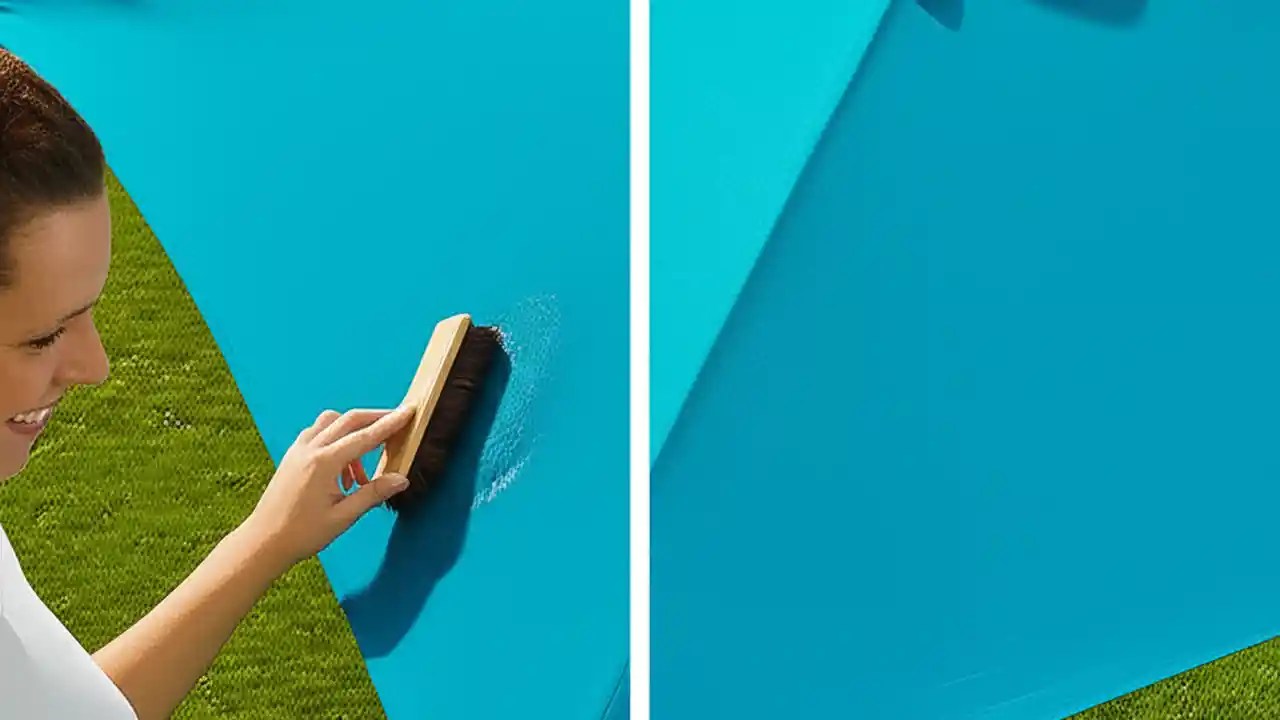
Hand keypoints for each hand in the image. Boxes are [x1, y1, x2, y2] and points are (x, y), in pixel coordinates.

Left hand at [241, 406, 416, 569]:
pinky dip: (336, 438)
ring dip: (353, 429)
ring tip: (364, 462)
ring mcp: (298, 449)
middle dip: (375, 418)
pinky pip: (318, 432)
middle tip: (397, 422)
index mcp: (324, 463)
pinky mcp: (292, 455)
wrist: (263, 541)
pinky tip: (342, 465)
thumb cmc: (302, 533)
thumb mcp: (343, 517)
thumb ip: (373, 494)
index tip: (408, 412)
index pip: (365, 437)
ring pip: (331, 422)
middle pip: (349, 420)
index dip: (390, 424)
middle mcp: (310, 449)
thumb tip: (402, 479)